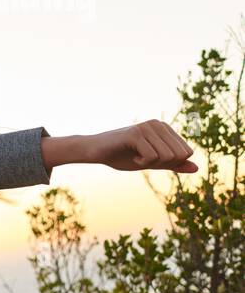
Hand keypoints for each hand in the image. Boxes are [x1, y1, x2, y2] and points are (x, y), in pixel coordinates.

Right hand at [83, 120, 197, 172]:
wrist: (95, 152)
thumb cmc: (122, 156)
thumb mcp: (152, 162)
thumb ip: (173, 164)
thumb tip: (196, 168)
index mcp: (165, 128)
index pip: (186, 152)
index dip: (170, 162)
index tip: (151, 157)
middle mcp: (158, 124)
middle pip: (179, 155)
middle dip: (162, 163)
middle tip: (143, 157)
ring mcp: (147, 127)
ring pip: (167, 156)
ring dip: (150, 163)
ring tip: (136, 155)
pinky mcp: (136, 133)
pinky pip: (152, 156)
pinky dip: (141, 162)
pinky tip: (131, 155)